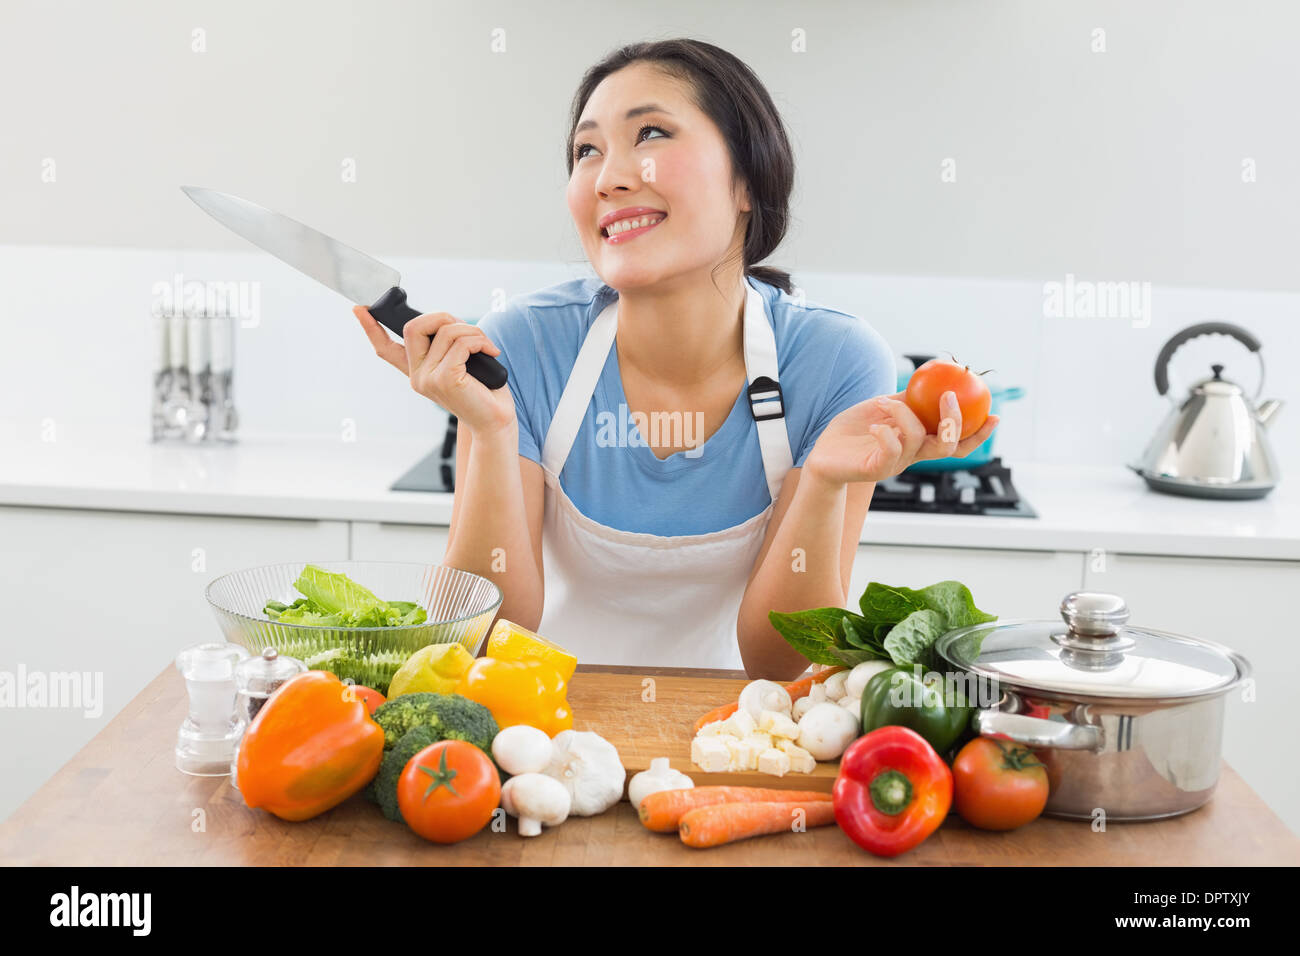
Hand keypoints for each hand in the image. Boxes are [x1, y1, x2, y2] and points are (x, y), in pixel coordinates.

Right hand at [354, 306, 515, 436]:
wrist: (495, 421)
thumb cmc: (483, 390)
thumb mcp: (459, 362)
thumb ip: (445, 344)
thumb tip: (446, 321)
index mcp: (417, 371)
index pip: (386, 349)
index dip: (371, 328)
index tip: (360, 309)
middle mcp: (417, 376)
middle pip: (414, 327)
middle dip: (444, 317)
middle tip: (469, 331)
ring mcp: (427, 379)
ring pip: (445, 331)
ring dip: (472, 331)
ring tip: (486, 346)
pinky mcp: (444, 380)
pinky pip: (461, 344)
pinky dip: (480, 342)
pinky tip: (490, 353)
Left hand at [803, 390, 999, 487]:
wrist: (823, 455)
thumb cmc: (853, 432)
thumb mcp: (883, 409)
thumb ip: (908, 399)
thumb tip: (931, 378)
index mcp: (919, 443)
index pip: (957, 443)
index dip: (978, 434)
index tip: (994, 416)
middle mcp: (912, 456)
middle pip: (948, 446)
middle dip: (954, 421)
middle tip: (950, 396)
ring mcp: (895, 464)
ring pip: (918, 440)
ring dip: (904, 414)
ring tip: (884, 401)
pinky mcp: (875, 469)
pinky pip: (891, 450)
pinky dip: (887, 432)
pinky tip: (875, 425)